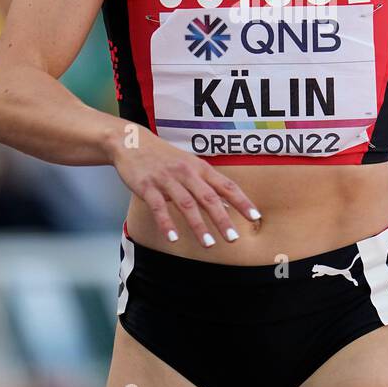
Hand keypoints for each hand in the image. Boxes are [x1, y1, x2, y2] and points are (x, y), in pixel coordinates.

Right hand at [110, 126, 260, 246]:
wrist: (132, 142)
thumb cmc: (164, 157)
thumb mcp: (189, 165)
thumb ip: (207, 184)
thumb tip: (227, 204)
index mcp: (200, 168)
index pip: (226, 186)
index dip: (242, 201)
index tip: (255, 217)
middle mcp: (186, 173)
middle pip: (208, 197)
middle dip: (222, 219)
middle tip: (233, 238)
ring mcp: (166, 179)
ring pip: (186, 204)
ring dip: (198, 225)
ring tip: (209, 244)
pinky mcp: (147, 186)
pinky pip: (158, 207)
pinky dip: (167, 223)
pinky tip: (173, 238)